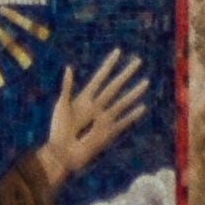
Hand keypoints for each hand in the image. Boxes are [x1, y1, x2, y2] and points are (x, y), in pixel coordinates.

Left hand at [39, 50, 149, 182]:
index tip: (118, 51)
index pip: (100, 77)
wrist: (62, 153)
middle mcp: (97, 106)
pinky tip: (142, 107)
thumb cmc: (58, 130)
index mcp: (84, 98)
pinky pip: (123, 122)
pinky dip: (132, 115)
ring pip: (122, 101)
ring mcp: (104, 118)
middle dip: (126, 73)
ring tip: (146, 81)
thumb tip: (69, 67)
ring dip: (134, 92)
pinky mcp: (108, 132)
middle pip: (114, 86)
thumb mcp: (62, 106)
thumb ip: (67, 87)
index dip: (108, 65)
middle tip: (138, 61)